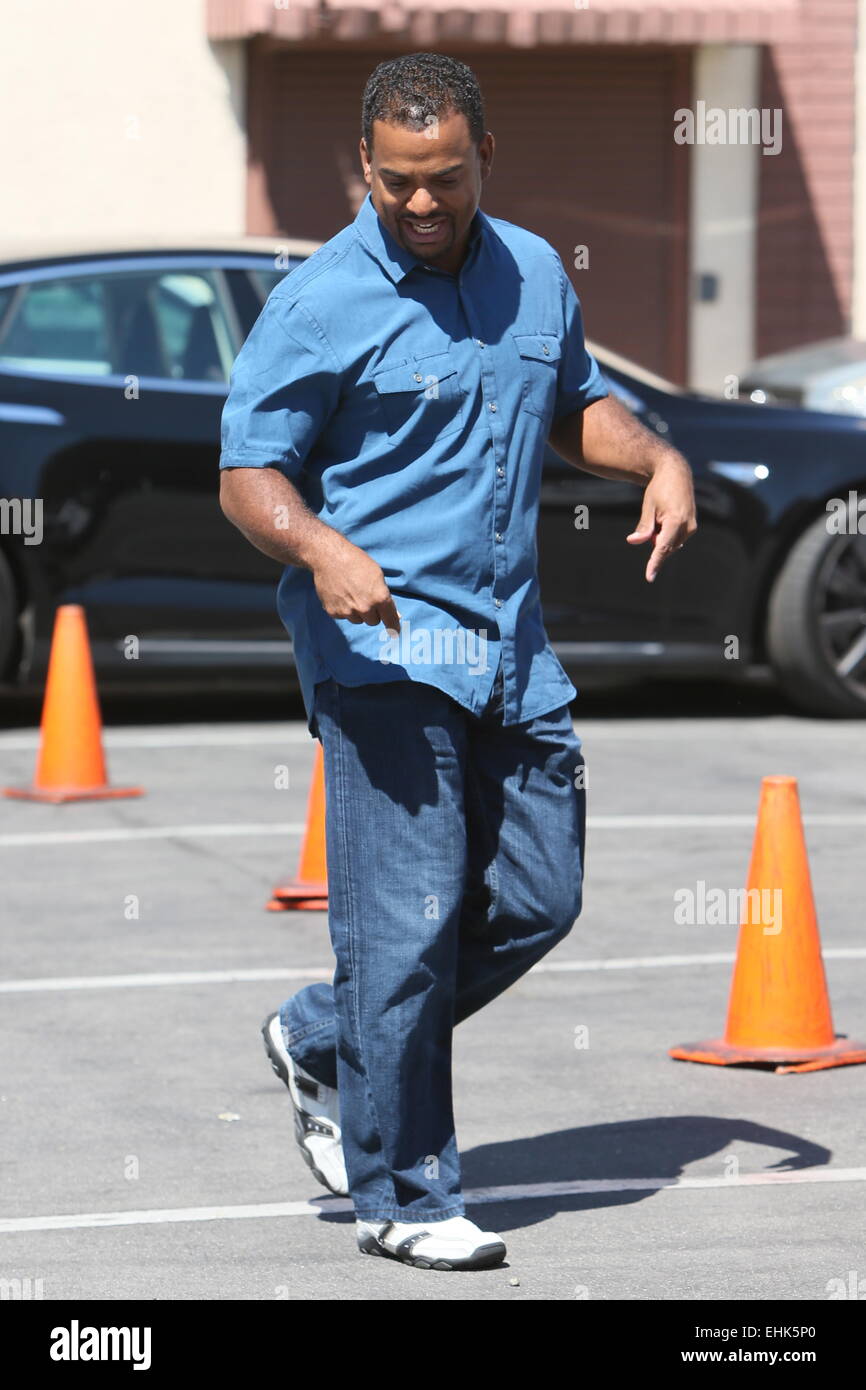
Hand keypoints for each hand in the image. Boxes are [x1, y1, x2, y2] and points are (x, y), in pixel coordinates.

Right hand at [313, 538, 400, 631]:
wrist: (329, 557)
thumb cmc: (356, 562)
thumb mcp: (377, 575)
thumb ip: (385, 596)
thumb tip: (396, 614)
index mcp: (379, 598)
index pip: (390, 620)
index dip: (393, 627)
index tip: (395, 633)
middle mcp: (364, 608)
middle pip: (373, 621)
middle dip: (372, 613)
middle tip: (365, 597)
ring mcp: (348, 612)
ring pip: (358, 620)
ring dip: (357, 612)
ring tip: (351, 594)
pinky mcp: (333, 612)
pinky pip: (343, 616)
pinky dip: (343, 609)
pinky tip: (340, 594)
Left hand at [626, 457, 696, 582]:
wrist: (675, 473)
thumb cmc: (659, 489)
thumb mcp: (648, 507)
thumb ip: (643, 527)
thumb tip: (633, 541)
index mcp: (676, 521)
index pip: (662, 548)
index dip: (654, 563)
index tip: (649, 577)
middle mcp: (688, 526)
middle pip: (665, 547)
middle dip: (654, 541)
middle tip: (653, 518)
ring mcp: (692, 527)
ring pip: (670, 544)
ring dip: (660, 537)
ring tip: (660, 515)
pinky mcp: (692, 526)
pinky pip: (675, 539)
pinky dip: (666, 534)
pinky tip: (664, 517)